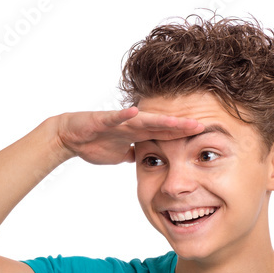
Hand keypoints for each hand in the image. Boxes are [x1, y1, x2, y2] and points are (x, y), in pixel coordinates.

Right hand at [54, 107, 203, 165]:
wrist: (69, 136)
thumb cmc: (94, 143)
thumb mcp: (120, 154)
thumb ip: (135, 154)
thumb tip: (146, 161)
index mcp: (137, 133)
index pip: (165, 133)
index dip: (183, 134)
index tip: (203, 136)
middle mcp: (132, 124)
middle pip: (161, 124)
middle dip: (180, 125)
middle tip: (202, 125)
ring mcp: (118, 121)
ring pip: (143, 119)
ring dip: (160, 119)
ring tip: (178, 120)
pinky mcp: (102, 120)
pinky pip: (115, 117)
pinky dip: (124, 115)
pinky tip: (135, 112)